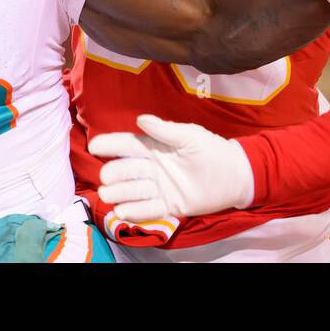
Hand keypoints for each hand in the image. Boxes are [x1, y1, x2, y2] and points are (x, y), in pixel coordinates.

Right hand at [89, 114, 253, 222]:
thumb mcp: (190, 136)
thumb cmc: (212, 150)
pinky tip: (123, 211)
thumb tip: (140, 119)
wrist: (234, 176)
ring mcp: (157, 188)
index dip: (109, 145)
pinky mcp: (167, 206)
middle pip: (122, 170)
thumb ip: (165, 130)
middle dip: (113, 173)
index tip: (94, 147)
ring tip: (113, 195)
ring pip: (129, 192)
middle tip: (109, 176)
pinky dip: (134, 211)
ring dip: (120, 193)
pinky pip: (146, 210)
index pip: (126, 145)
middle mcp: (151, 168)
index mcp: (154, 148)